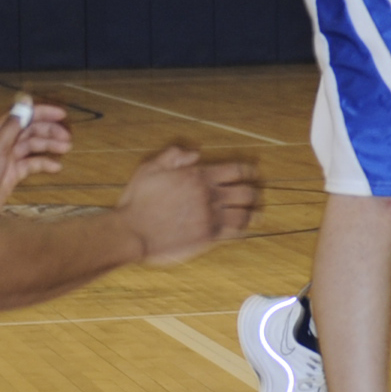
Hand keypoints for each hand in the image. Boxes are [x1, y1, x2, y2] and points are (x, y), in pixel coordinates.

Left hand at [0, 101, 71, 214]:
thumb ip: (12, 125)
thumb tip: (25, 99)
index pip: (23, 116)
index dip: (42, 113)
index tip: (62, 114)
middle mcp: (4, 141)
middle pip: (31, 130)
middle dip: (50, 131)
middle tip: (68, 137)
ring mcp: (10, 158)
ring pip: (34, 146)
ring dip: (50, 145)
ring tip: (67, 148)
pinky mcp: (14, 173)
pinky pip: (32, 164)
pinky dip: (44, 164)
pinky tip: (57, 167)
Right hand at [116, 145, 263, 265]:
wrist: (133, 232)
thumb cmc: (138, 200)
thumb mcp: (150, 168)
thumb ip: (173, 156)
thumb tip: (195, 153)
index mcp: (199, 176)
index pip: (235, 170)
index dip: (248, 170)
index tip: (253, 172)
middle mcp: (210, 196)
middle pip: (245, 192)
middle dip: (253, 192)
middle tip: (256, 193)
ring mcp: (211, 218)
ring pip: (244, 214)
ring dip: (252, 213)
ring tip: (256, 214)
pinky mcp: (208, 238)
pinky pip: (234, 233)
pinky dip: (242, 231)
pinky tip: (243, 231)